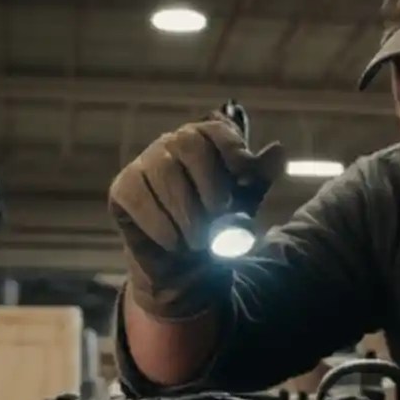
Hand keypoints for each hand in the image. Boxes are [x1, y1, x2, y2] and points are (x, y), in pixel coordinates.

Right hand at [107, 114, 284, 318]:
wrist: (185, 270)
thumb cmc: (216, 230)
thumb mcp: (244, 205)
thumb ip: (257, 178)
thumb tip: (278, 150)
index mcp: (205, 142)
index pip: (217, 130)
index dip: (233, 151)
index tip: (245, 178)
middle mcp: (172, 145)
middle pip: (189, 145)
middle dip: (210, 184)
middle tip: (220, 216)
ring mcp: (144, 165)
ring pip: (164, 172)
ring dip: (187, 211)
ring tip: (198, 240)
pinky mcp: (122, 190)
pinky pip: (138, 197)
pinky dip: (160, 224)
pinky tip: (173, 242)